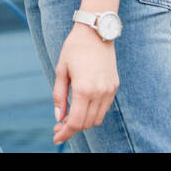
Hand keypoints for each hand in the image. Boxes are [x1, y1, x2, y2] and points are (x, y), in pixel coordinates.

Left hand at [52, 23, 118, 144]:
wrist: (96, 32)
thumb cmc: (74, 49)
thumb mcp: (61, 71)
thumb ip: (59, 96)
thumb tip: (59, 117)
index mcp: (84, 89)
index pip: (76, 122)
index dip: (65, 133)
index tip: (56, 138)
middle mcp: (100, 92)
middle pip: (87, 123)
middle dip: (72, 129)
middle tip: (59, 126)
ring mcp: (109, 90)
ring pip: (97, 118)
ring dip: (84, 122)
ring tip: (69, 118)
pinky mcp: (114, 86)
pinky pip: (104, 108)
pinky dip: (93, 112)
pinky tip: (82, 107)